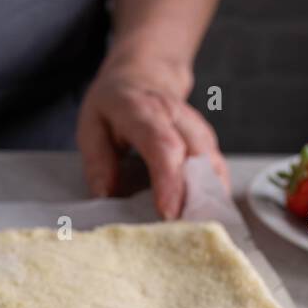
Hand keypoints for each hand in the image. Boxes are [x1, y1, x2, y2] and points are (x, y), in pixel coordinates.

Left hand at [77, 55, 227, 218]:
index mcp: (142, 110)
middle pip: (196, 156)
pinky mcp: (206, 141)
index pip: (163, 145)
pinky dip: (215, 192)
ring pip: (212, 162)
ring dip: (209, 197)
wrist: (143, 75)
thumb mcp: (91, 126)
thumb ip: (97, 161)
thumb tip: (106, 194)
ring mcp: (196, 127)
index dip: (169, 180)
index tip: (168, 212)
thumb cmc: (114, 106)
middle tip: (186, 232)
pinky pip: (217, 167)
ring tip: (199, 229)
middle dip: (195, 197)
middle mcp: (176, 115)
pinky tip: (208, 215)